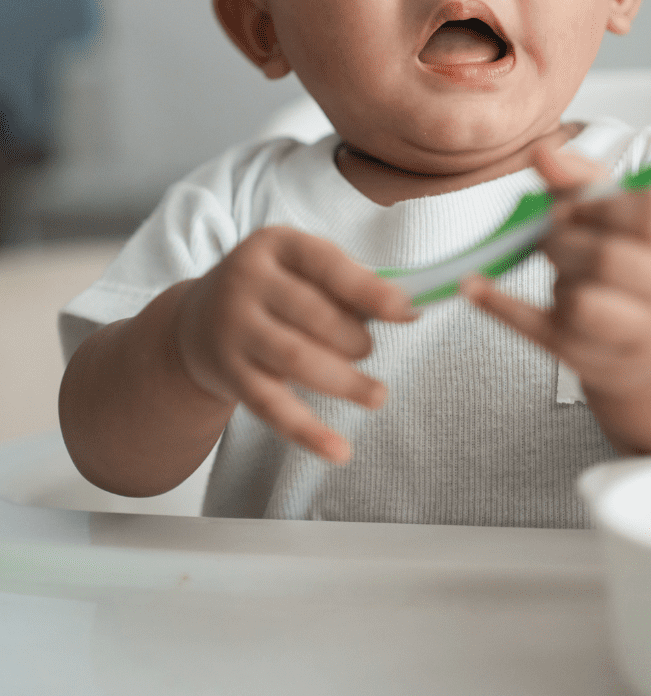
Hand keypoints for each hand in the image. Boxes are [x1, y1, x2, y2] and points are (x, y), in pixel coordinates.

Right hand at [173, 226, 417, 462]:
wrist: (196, 319)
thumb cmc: (275, 289)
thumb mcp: (304, 269)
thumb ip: (353, 285)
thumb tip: (409, 310)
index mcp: (276, 244)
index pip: (327, 264)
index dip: (370, 290)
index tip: (406, 310)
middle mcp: (247, 281)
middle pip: (313, 315)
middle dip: (354, 339)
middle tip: (368, 349)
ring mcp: (233, 328)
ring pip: (296, 359)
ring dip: (344, 381)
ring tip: (377, 394)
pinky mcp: (228, 373)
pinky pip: (272, 407)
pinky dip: (308, 432)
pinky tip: (340, 451)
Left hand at [461, 140, 650, 399]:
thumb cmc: (643, 267)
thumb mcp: (631, 219)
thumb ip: (584, 179)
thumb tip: (540, 152)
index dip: (601, 203)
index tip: (577, 204)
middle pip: (609, 258)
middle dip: (566, 238)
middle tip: (553, 233)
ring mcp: (638, 338)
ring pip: (582, 302)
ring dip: (555, 274)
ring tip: (558, 265)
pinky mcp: (591, 362)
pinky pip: (538, 332)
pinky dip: (500, 306)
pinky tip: (473, 285)